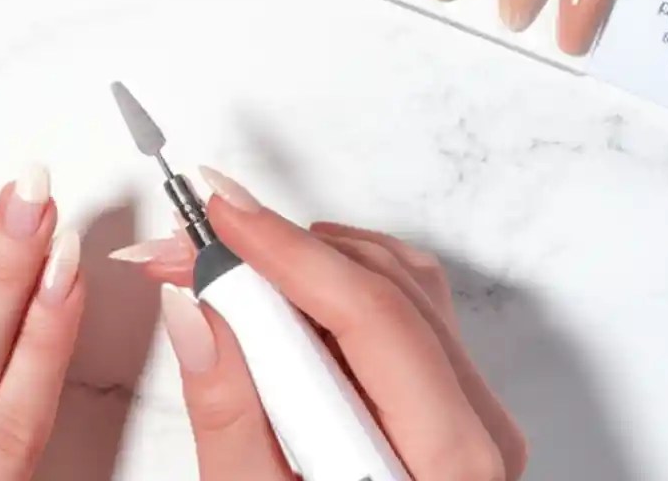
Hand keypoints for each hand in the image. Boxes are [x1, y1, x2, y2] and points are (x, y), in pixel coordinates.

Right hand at [112, 167, 526, 480]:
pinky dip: (332, 283)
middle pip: (384, 284)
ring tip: (220, 268)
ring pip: (397, 281)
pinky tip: (276, 299)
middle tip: (190, 244)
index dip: (283, 249)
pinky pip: (402, 305)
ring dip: (302, 258)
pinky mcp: (453, 398)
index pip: (369, 314)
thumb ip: (229, 417)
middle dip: (276, 247)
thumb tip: (195, 312)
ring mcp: (473, 409)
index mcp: (444, 462)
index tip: (214, 213)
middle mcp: (477, 427)